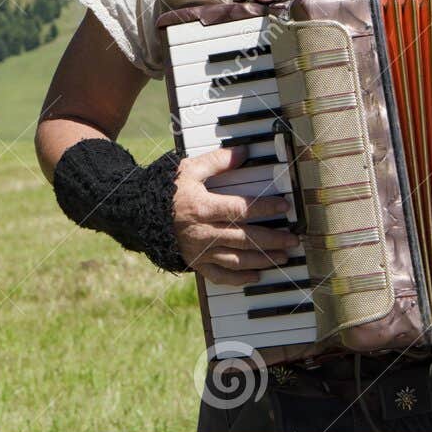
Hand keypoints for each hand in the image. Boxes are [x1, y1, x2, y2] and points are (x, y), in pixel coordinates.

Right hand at [172, 144, 301, 284]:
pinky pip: (220, 276)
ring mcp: (199, 251)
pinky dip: (239, 278)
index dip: (265, 208)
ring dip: (263, 259)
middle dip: (272, 239)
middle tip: (293, 238)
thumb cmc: (166, 190)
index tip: (284, 206)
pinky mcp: (195, 264)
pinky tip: (256, 275)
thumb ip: (218, 160)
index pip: (240, 209)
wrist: (138, 213)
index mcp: (202, 208)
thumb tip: (244, 152)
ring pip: (237, 260)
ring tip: (283, 256)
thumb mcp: (189, 169)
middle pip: (244, 238)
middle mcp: (202, 233)